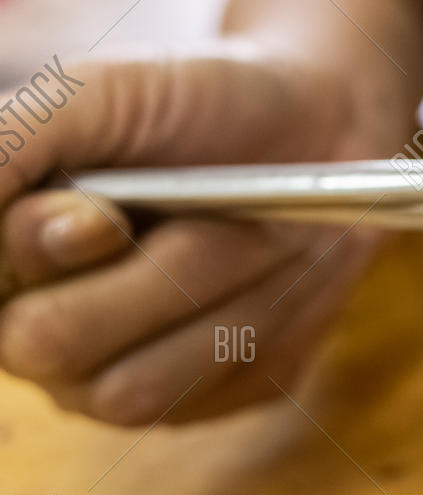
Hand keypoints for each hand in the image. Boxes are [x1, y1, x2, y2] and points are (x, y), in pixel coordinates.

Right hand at [0, 42, 411, 424]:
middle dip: (136, 271)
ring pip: (133, 389)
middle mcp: (44, 333)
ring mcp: (124, 379)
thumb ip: (7, 144)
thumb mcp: (98, 94)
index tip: (100, 213)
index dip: (35, 251)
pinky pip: (216, 391)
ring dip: (204, 295)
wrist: (320, 128)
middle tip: (196, 214)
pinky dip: (262, 320)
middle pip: (46, 346)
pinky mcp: (210, 400)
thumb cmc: (196, 102)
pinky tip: (275, 271)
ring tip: (244, 234)